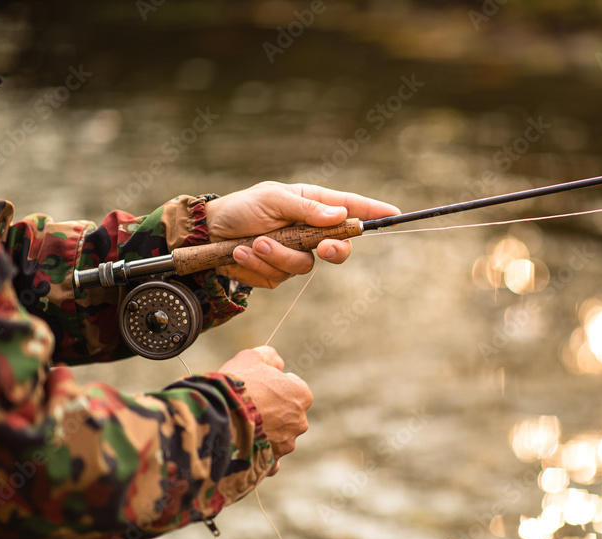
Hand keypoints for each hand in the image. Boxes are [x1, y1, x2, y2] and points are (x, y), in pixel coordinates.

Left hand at [205, 182, 399, 288]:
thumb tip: (340, 215)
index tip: (394, 214)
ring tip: (255, 242)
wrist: (208, 234)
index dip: (373, 212)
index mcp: (312, 205)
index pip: (350, 208)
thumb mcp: (273, 199)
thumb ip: (307, 209)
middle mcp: (309, 231)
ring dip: (277, 254)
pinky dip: (259, 264)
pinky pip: (280, 276)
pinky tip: (242, 252)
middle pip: (340, 247)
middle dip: (334, 249)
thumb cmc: (241, 208)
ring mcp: (295, 254)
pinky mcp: (278, 273)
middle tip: (323, 247)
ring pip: (304, 266)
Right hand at [219, 346, 312, 475]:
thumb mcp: (250, 358)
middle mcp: (300, 421)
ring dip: (264, 433)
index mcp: (301, 395)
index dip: (274, 385)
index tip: (258, 386)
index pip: (294, 387)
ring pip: (278, 437)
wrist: (219, 419)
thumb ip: (268, 356)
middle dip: (272, 410)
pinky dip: (259, 455)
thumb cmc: (236, 386)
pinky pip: (269, 459)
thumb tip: (277, 362)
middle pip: (287, 413)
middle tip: (248, 407)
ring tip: (240, 427)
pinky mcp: (272, 462)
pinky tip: (244, 448)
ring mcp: (286, 444)